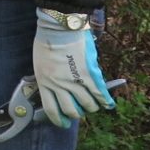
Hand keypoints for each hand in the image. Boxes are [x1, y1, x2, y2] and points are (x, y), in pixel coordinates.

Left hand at [31, 12, 115, 126]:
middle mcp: (59, 85)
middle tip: (80, 111)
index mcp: (44, 82)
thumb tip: (57, 90)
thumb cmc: (48, 40)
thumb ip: (48, 78)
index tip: (63, 123)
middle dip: (77, 114)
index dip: (58, 120)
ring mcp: (74, 81)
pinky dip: (105, 100)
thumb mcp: (40, 63)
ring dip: (92, 107)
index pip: (51, 110)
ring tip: (93, 105)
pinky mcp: (89, 74)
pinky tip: (108, 103)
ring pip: (87, 105)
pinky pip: (99, 94)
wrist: (60, 26)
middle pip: (71, 110)